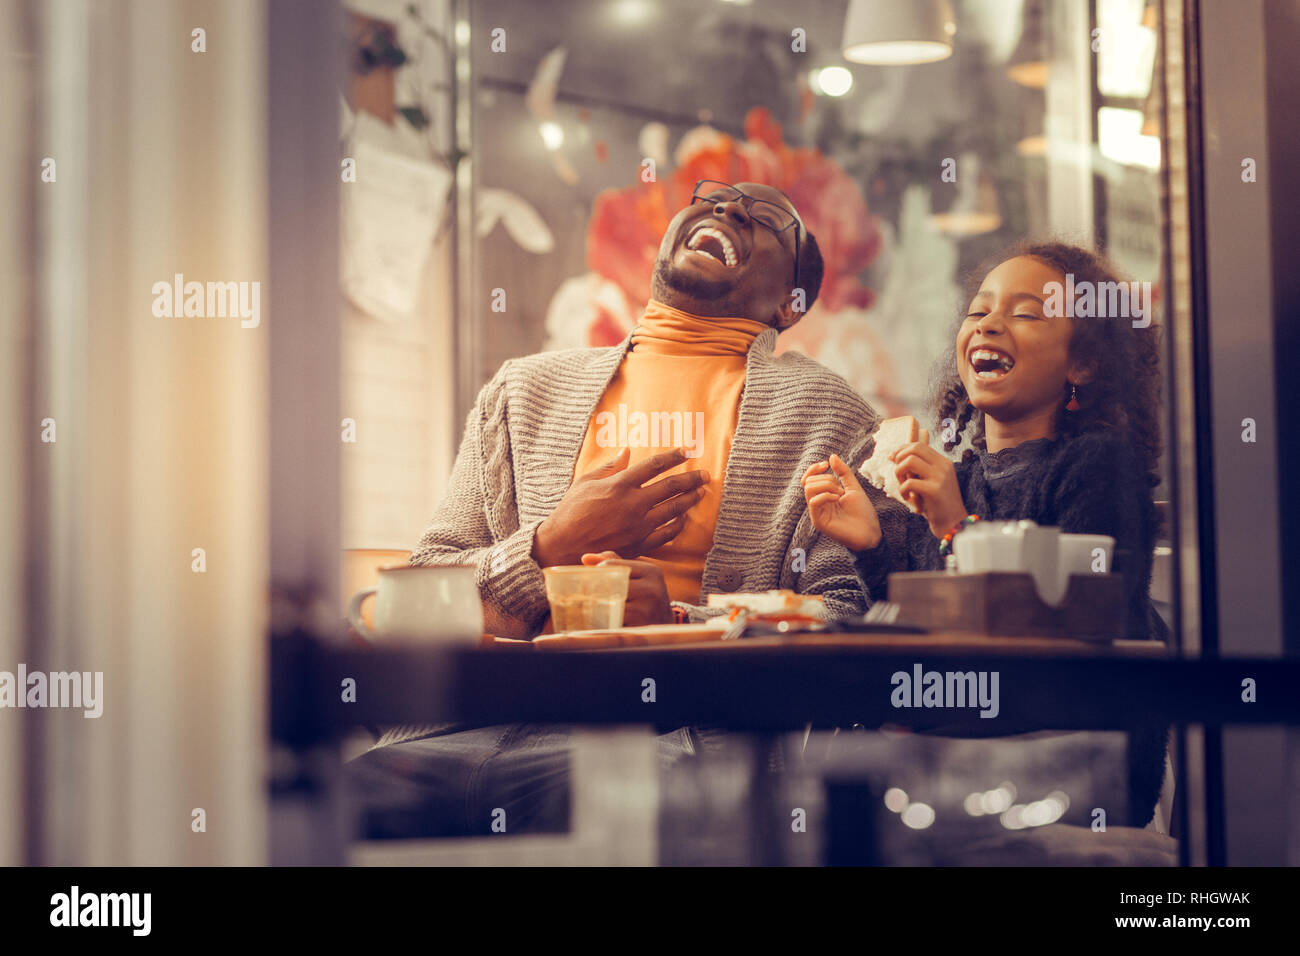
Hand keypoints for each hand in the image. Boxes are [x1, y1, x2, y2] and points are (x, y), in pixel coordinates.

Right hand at [533, 447, 710, 567]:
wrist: (561, 547)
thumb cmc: (569, 512)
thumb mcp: (585, 482)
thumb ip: (610, 467)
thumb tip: (627, 451)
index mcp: (619, 484)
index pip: (654, 465)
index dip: (673, 456)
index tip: (686, 451)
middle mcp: (632, 504)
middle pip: (671, 486)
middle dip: (691, 478)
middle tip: (705, 474)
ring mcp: (638, 526)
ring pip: (673, 509)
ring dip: (690, 499)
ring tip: (700, 493)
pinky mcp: (639, 545)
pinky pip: (667, 534)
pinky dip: (678, 524)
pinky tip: (683, 518)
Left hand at [581, 551, 672, 625]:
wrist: (665, 623)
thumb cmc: (645, 595)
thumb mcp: (638, 576)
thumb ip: (614, 563)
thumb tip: (586, 558)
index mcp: (651, 572)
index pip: (612, 565)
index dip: (596, 571)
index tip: (588, 579)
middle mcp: (652, 589)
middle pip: (610, 585)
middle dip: (594, 591)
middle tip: (584, 595)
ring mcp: (647, 610)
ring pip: (610, 605)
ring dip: (598, 608)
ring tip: (593, 608)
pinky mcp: (639, 627)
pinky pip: (614, 622)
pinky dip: (606, 622)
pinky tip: (604, 621)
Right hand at [800, 453, 881, 550]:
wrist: (870, 533)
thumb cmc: (863, 513)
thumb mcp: (853, 487)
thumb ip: (843, 472)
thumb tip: (831, 456)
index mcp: (824, 496)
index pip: (808, 479)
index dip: (813, 468)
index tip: (825, 464)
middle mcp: (818, 504)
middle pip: (808, 481)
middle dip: (826, 479)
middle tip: (841, 489)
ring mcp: (817, 513)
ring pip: (809, 488)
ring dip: (827, 486)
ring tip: (840, 494)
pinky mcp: (818, 521)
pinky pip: (814, 501)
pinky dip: (826, 495)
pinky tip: (837, 499)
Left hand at [891, 431, 965, 537]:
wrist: (954, 524)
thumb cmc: (937, 504)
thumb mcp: (931, 482)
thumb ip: (918, 469)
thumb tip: (893, 456)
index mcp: (943, 462)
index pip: (919, 445)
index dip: (902, 449)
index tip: (892, 458)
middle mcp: (943, 466)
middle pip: (915, 448)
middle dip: (899, 458)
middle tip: (898, 474)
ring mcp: (940, 477)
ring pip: (910, 461)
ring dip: (899, 473)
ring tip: (902, 485)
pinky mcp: (934, 491)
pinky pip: (909, 482)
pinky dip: (903, 490)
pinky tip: (908, 498)